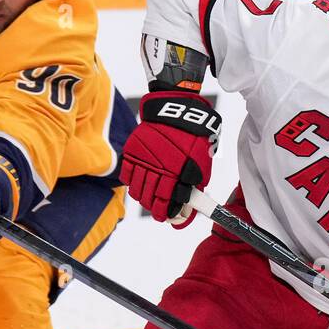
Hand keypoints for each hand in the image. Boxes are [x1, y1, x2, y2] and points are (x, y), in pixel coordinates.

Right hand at [119, 91, 219, 225]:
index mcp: (178, 174)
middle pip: (149, 199)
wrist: (178, 110)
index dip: (164, 214)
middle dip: (153, 208)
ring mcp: (143, 160)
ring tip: (148, 198)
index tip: (165, 218)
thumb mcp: (202, 164)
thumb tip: (188, 206)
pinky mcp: (132, 151)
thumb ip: (194, 186)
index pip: (166, 203)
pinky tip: (138, 183)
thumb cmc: (194, 138)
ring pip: (136, 190)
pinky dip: (131, 182)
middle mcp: (158, 169)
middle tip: (157, 211)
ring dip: (142, 197)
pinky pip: (127, 174)